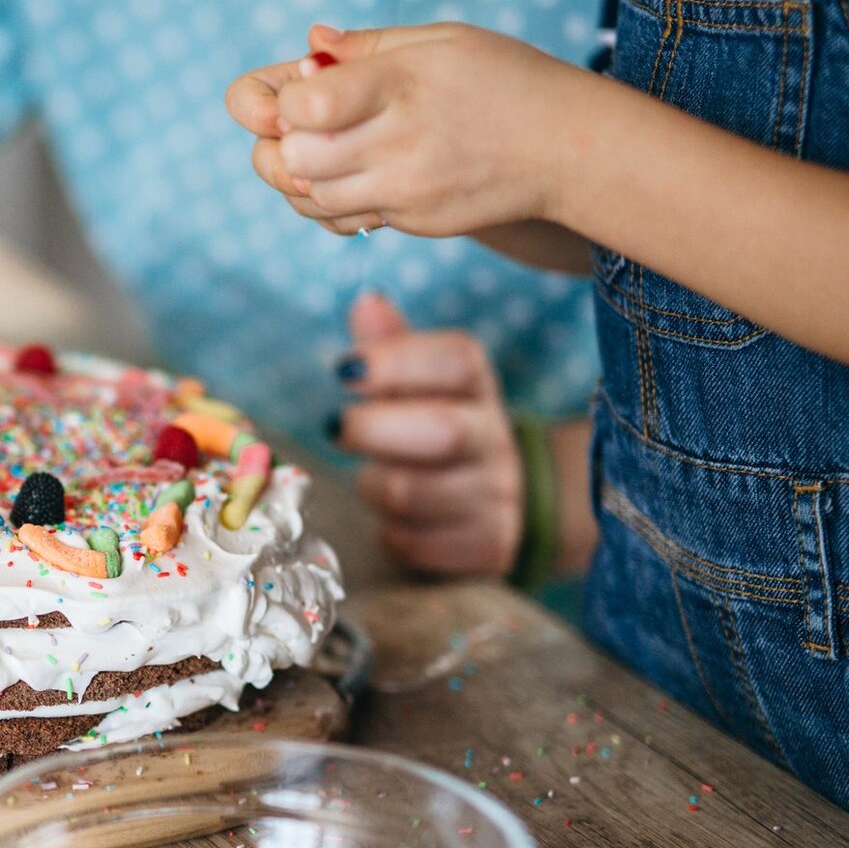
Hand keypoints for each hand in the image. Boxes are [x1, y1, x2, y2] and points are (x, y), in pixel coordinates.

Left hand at [235, 22, 585, 237]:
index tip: (307, 88)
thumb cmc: (504, 79)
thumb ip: (369, 45)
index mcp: (402, 84)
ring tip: (328, 145)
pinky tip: (351, 172)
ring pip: (311, 197)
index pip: (306, 107)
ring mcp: (406, 191)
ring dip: (303, 172)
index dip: (287, 100)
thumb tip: (310, 42)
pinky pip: (343, 220)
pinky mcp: (413, 223)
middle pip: (296, 158)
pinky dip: (330, 198)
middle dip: (285, 139)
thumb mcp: (442, 40)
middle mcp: (400, 143)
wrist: (568, 147)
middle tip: (308, 122)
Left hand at [331, 293, 523, 575]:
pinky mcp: (485, 546)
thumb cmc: (439, 422)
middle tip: (337, 427)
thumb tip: (365, 301)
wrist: (511, 497)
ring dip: (374, 484)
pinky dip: (391, 530)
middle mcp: (494, 437)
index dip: (396, 362)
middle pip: (441, 430)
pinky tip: (396, 516)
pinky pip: (414, 542)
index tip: (344, 369)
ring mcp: (495, 494)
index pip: (456, 360)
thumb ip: (392, 344)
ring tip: (372, 473)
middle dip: (374, 429)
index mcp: (476, 384)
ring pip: (414, 493)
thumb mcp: (424, 381)